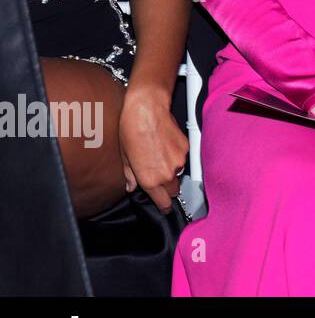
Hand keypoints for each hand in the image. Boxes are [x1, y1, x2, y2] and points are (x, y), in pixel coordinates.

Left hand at [119, 85, 189, 213]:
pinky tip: (166, 145)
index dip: (164, 206)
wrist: (147, 110)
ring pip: (178, 173)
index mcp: (150, 179)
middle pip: (174, 190)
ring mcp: (179, 160)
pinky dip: (176, 156)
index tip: (164, 207)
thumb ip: (130, 175)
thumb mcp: (125, 157)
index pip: (163, 202)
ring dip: (172, 170)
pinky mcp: (186, 147)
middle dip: (168, 188)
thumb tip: (131, 186)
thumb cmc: (131, 131)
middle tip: (159, 178)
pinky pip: (183, 158)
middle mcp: (167, 173)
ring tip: (160, 156)